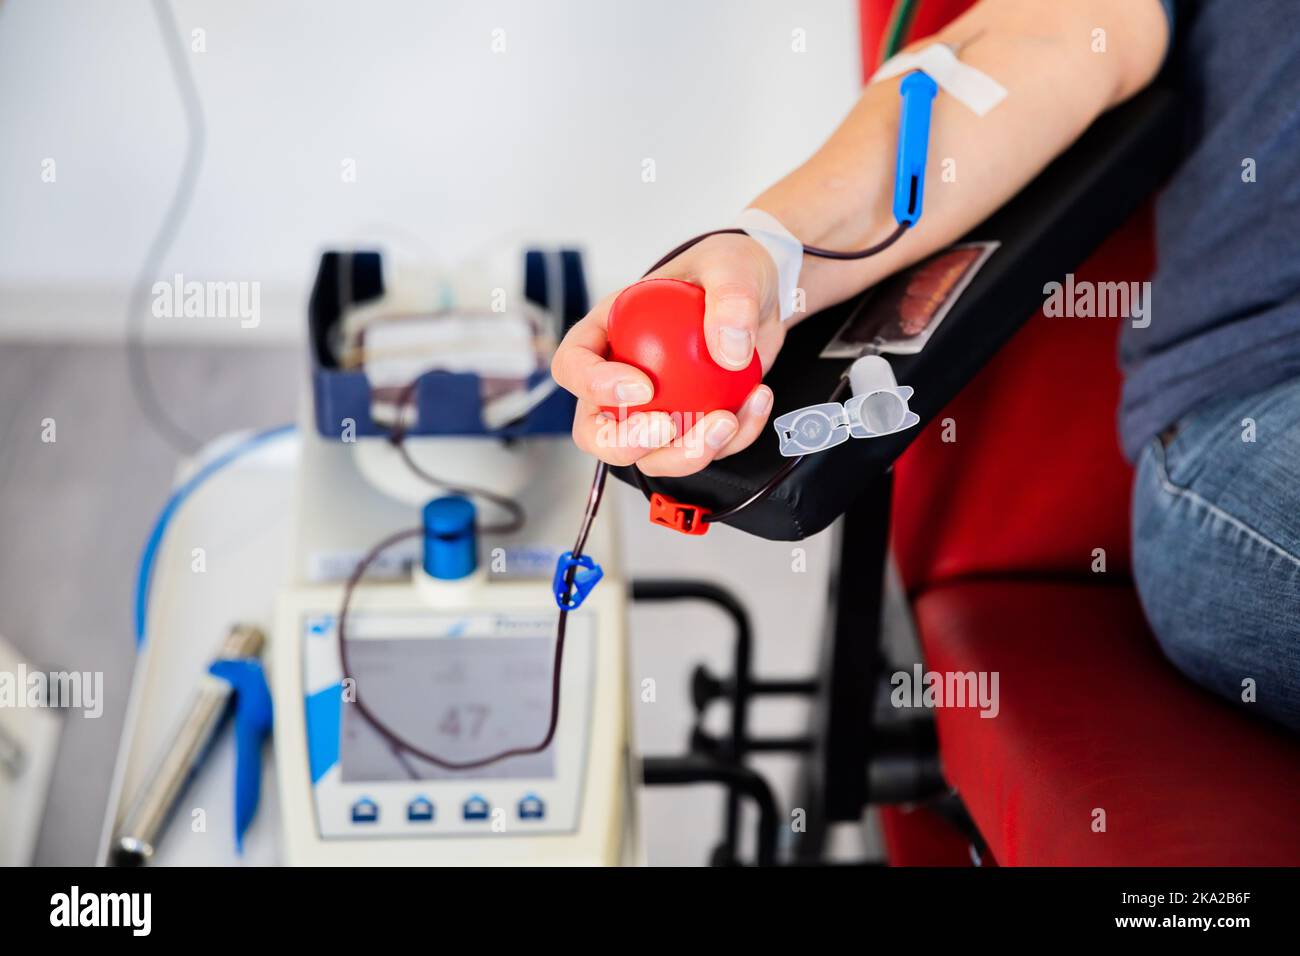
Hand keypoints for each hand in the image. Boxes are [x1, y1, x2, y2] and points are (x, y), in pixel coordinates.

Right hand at [551, 233, 784, 476]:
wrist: (761, 296)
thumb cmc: (726, 272)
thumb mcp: (730, 266)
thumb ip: (730, 299)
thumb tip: (728, 351)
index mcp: (609, 331)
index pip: (574, 365)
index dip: (595, 385)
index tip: (643, 386)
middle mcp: (621, 376)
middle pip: (596, 430)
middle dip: (625, 443)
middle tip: (667, 428)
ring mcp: (655, 407)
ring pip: (649, 454)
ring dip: (685, 454)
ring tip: (728, 422)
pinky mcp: (691, 424)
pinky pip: (700, 448)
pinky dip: (732, 439)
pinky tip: (757, 404)